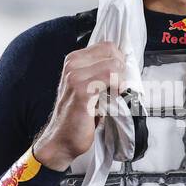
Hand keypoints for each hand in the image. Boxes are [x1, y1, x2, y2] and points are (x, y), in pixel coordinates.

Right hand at [33, 41, 126, 170]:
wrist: (61, 139)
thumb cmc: (76, 116)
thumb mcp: (86, 86)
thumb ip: (100, 72)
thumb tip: (124, 65)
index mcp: (73, 61)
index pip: (107, 46)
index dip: (119, 60)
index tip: (120, 76)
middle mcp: (72, 65)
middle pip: (112, 51)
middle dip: (121, 68)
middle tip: (119, 86)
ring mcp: (75, 77)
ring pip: (113, 65)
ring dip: (120, 80)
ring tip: (114, 94)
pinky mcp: (82, 91)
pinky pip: (110, 78)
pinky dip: (117, 88)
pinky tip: (113, 99)